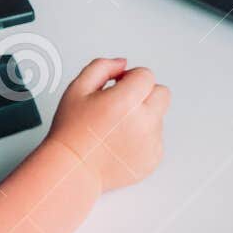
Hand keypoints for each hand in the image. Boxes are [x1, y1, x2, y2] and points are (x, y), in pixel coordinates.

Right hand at [46, 58, 167, 191]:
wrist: (72, 168)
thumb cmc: (72, 132)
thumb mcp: (78, 88)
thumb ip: (102, 67)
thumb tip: (123, 64)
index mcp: (126, 101)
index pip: (146, 75)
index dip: (130, 78)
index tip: (118, 86)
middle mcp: (143, 122)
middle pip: (161, 93)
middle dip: (144, 94)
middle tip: (121, 105)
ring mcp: (151, 142)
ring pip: (158, 117)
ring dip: (143, 117)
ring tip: (116, 128)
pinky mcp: (153, 159)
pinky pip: (157, 139)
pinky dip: (143, 138)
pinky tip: (121, 142)